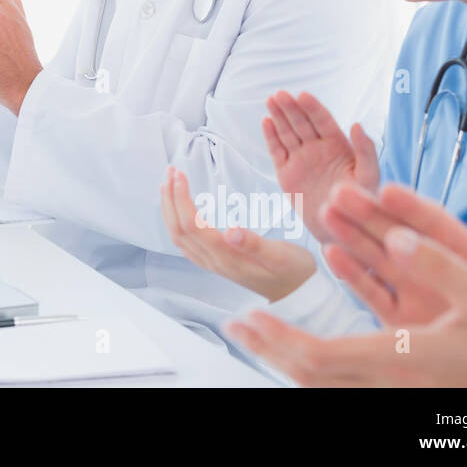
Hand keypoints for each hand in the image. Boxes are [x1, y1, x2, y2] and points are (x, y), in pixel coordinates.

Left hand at [161, 168, 314, 301]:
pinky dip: (175, 221)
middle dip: (170, 198)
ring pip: (178, 236)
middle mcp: (214, 262)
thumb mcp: (281, 256)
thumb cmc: (294, 272)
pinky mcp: (215, 262)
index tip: (179, 174)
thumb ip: (256, 245)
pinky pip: (185, 242)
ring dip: (169, 208)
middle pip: (179, 229)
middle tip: (171, 170)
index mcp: (226, 257)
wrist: (299, 295)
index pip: (191, 225)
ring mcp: (212, 264)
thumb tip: (232, 231)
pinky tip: (176, 209)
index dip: (181, 198)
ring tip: (167, 184)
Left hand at [226, 226, 466, 386]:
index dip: (280, 338)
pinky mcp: (402, 372)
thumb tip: (394, 235)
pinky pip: (351, 358)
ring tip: (258, 326)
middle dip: (271, 346)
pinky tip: (323, 298)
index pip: (320, 355)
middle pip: (311, 370)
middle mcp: (386, 376)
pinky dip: (324, 342)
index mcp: (397, 358)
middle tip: (236, 325)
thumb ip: (437, 264)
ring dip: (288, 347)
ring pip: (325, 374)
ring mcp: (391, 381)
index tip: (249, 318)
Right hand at [262, 91, 378, 242]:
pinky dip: (271, 137)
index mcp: (338, 145)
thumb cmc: (360, 202)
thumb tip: (357, 124)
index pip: (323, 121)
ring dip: (279, 116)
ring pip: (287, 133)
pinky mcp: (286, 173)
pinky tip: (266, 122)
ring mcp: (301, 159)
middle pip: (302, 123)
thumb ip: (365, 151)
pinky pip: (277, 151)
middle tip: (280, 95)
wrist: (341, 229)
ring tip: (271, 101)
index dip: (313, 108)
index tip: (303, 96)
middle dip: (291, 108)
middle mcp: (317, 148)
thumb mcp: (368, 176)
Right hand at [319, 182, 466, 350]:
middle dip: (369, 212)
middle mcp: (442, 273)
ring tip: (326, 210)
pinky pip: (372, 293)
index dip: (414, 207)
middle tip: (340, 191)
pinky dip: (350, 272)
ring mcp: (421, 296)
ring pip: (379, 258)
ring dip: (352, 234)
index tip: (388, 190)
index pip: (440, 228)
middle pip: (400, 234)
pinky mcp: (404, 322)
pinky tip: (331, 252)